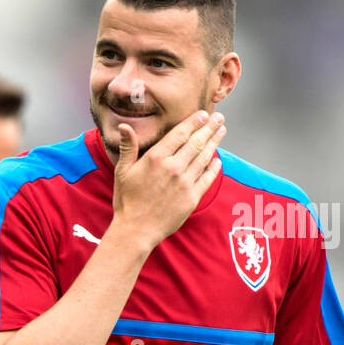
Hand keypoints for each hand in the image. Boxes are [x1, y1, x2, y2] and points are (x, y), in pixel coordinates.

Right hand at [107, 110, 225, 254]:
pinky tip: (217, 160)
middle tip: (219, 118)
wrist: (136, 230)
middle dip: (209, 128)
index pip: (180, 133)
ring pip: (204, 157)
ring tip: (221, 132)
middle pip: (196, 142)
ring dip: (214, 143)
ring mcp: (185, 182)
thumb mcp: (122, 171)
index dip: (193, 122)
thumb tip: (124, 126)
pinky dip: (214, 167)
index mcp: (156, 158)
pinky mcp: (192, 197)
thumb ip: (128, 147)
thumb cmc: (127, 201)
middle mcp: (173, 167)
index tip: (203, 114)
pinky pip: (207, 177)